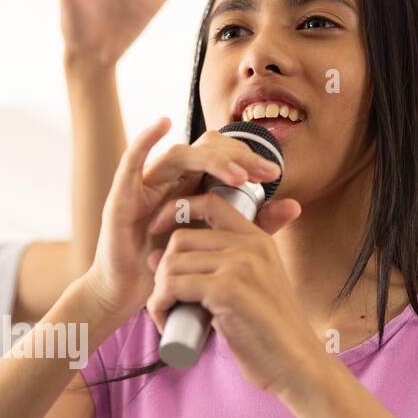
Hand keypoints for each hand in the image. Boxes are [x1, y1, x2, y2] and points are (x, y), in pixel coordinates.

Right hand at [82, 119, 282, 321]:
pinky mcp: (123, 196)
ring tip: (236, 176)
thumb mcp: (219, 243)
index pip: (223, 156)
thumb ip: (253, 223)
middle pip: (205, 148)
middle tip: (261, 173)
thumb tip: (294, 205)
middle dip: (236, 156)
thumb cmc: (171, 268)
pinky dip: (144, 139)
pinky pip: (131, 161)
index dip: (248, 159)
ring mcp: (147, 185)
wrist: (131, 293)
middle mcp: (172, 179)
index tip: (273, 175)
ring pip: (180, 155)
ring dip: (210, 160)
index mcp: (193, 185)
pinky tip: (161, 124)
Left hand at [145, 189, 329, 397]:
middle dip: (163, 269)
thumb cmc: (267, 335)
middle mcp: (250, 245)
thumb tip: (157, 256)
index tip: (160, 236)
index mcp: (258, 240)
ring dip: (159, 291)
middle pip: (181, 238)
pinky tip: (165, 321)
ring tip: (167, 315)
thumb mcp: (248, 290)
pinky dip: (159, 305)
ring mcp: (240, 265)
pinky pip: (173, 286)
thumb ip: (216, 270)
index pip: (210, 203)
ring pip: (172, 263)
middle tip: (166, 299)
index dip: (177, 212)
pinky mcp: (227, 289)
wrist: (295, 365)